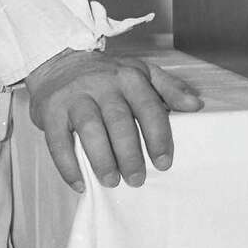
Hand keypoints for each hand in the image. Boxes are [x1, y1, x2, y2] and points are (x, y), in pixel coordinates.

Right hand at [25, 49, 202, 192]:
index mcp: (129, 77)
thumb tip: (196, 105)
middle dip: (130, 154)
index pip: (149, 107)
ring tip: (112, 181)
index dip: (157, 136)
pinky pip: (58, 142)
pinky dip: (68, 166)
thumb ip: (169, 88)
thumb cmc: (108, 75)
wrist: (61, 63)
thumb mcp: (141, 72)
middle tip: (137, 179)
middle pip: (119, 122)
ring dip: (102, 160)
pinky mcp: (51, 112)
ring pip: (90, 130)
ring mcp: (76, 98)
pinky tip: (80, 184)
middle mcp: (103, 85)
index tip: (163, 163)